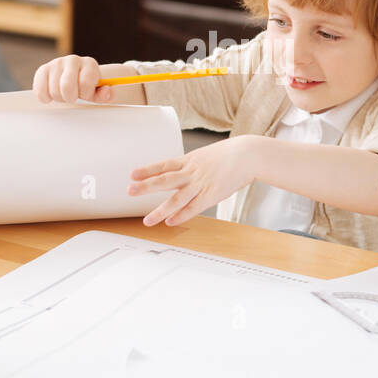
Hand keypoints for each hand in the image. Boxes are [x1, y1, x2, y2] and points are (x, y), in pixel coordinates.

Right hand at [32, 54, 113, 103]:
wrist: (77, 77)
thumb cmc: (88, 86)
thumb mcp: (99, 92)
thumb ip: (105, 94)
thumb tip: (106, 91)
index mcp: (89, 63)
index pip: (85, 84)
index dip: (86, 94)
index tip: (86, 93)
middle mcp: (72, 59)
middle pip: (66, 87)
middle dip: (70, 97)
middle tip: (73, 96)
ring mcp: (56, 63)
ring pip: (54, 91)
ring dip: (59, 98)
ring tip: (64, 94)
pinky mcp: (43, 70)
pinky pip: (40, 90)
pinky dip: (45, 97)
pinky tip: (52, 95)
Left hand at [130, 136, 259, 226]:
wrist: (248, 155)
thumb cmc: (228, 155)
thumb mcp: (205, 156)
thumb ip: (192, 166)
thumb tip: (179, 172)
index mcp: (189, 160)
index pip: (164, 165)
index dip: (147, 170)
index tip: (132, 174)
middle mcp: (191, 172)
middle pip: (165, 180)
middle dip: (146, 186)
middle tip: (130, 191)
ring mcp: (200, 184)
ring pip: (176, 199)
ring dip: (160, 211)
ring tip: (148, 221)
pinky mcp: (211, 195)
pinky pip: (193, 208)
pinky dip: (181, 216)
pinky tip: (170, 222)